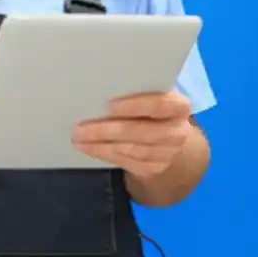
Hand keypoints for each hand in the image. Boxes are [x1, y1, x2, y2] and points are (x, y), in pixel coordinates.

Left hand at [72, 90, 191, 176]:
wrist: (171, 137)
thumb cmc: (154, 108)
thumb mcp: (153, 95)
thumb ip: (137, 91)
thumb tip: (102, 88)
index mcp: (178, 107)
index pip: (159, 105)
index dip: (134, 105)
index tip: (109, 105)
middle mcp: (176, 132)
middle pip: (140, 132)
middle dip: (107, 130)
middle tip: (79, 128)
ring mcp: (167, 154)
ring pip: (130, 150)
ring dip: (100, 144)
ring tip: (79, 137)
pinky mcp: (154, 168)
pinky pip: (126, 161)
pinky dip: (104, 154)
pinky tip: (89, 147)